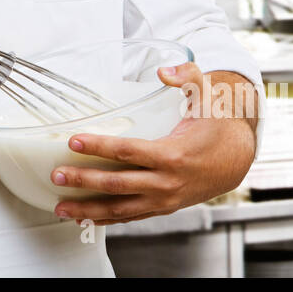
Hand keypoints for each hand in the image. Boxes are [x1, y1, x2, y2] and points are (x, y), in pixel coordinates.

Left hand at [49, 63, 258, 224]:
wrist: (235, 160)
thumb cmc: (216, 127)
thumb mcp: (207, 96)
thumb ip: (188, 77)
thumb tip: (163, 72)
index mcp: (173, 154)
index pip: (128, 151)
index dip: (99, 146)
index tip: (74, 141)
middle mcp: (166, 182)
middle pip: (118, 184)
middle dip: (84, 181)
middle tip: (57, 176)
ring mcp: (164, 200)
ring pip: (120, 209)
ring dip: (88, 209)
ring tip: (60, 206)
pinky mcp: (162, 208)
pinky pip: (130, 217)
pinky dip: (106, 219)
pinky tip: (84, 217)